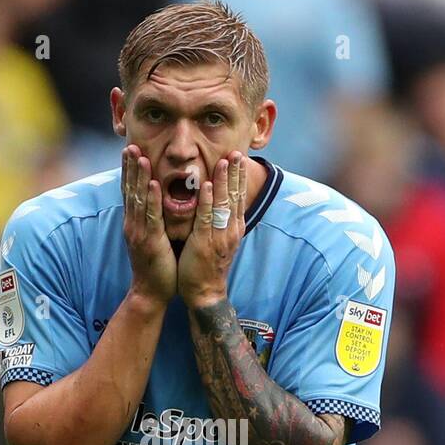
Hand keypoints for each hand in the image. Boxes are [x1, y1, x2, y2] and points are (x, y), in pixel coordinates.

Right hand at [122, 144, 176, 302]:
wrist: (151, 292)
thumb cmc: (157, 266)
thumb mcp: (153, 238)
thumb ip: (153, 221)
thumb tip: (157, 204)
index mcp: (135, 223)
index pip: (130, 191)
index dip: (129, 171)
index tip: (130, 150)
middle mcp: (133, 224)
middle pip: (129, 190)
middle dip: (129, 167)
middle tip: (129, 144)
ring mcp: (139, 232)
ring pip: (138, 199)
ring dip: (138, 176)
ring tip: (138, 155)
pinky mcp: (149, 241)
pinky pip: (150, 216)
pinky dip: (150, 199)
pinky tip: (151, 184)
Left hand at [178, 152, 247, 307]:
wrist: (204, 293)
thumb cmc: (207, 265)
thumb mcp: (218, 239)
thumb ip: (219, 221)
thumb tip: (217, 202)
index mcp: (234, 228)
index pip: (239, 197)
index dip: (239, 177)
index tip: (239, 157)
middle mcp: (231, 230)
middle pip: (235, 196)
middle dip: (236, 173)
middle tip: (237, 151)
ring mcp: (220, 237)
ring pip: (224, 204)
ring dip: (224, 181)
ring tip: (225, 160)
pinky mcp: (205, 244)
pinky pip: (206, 220)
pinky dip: (206, 202)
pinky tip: (205, 186)